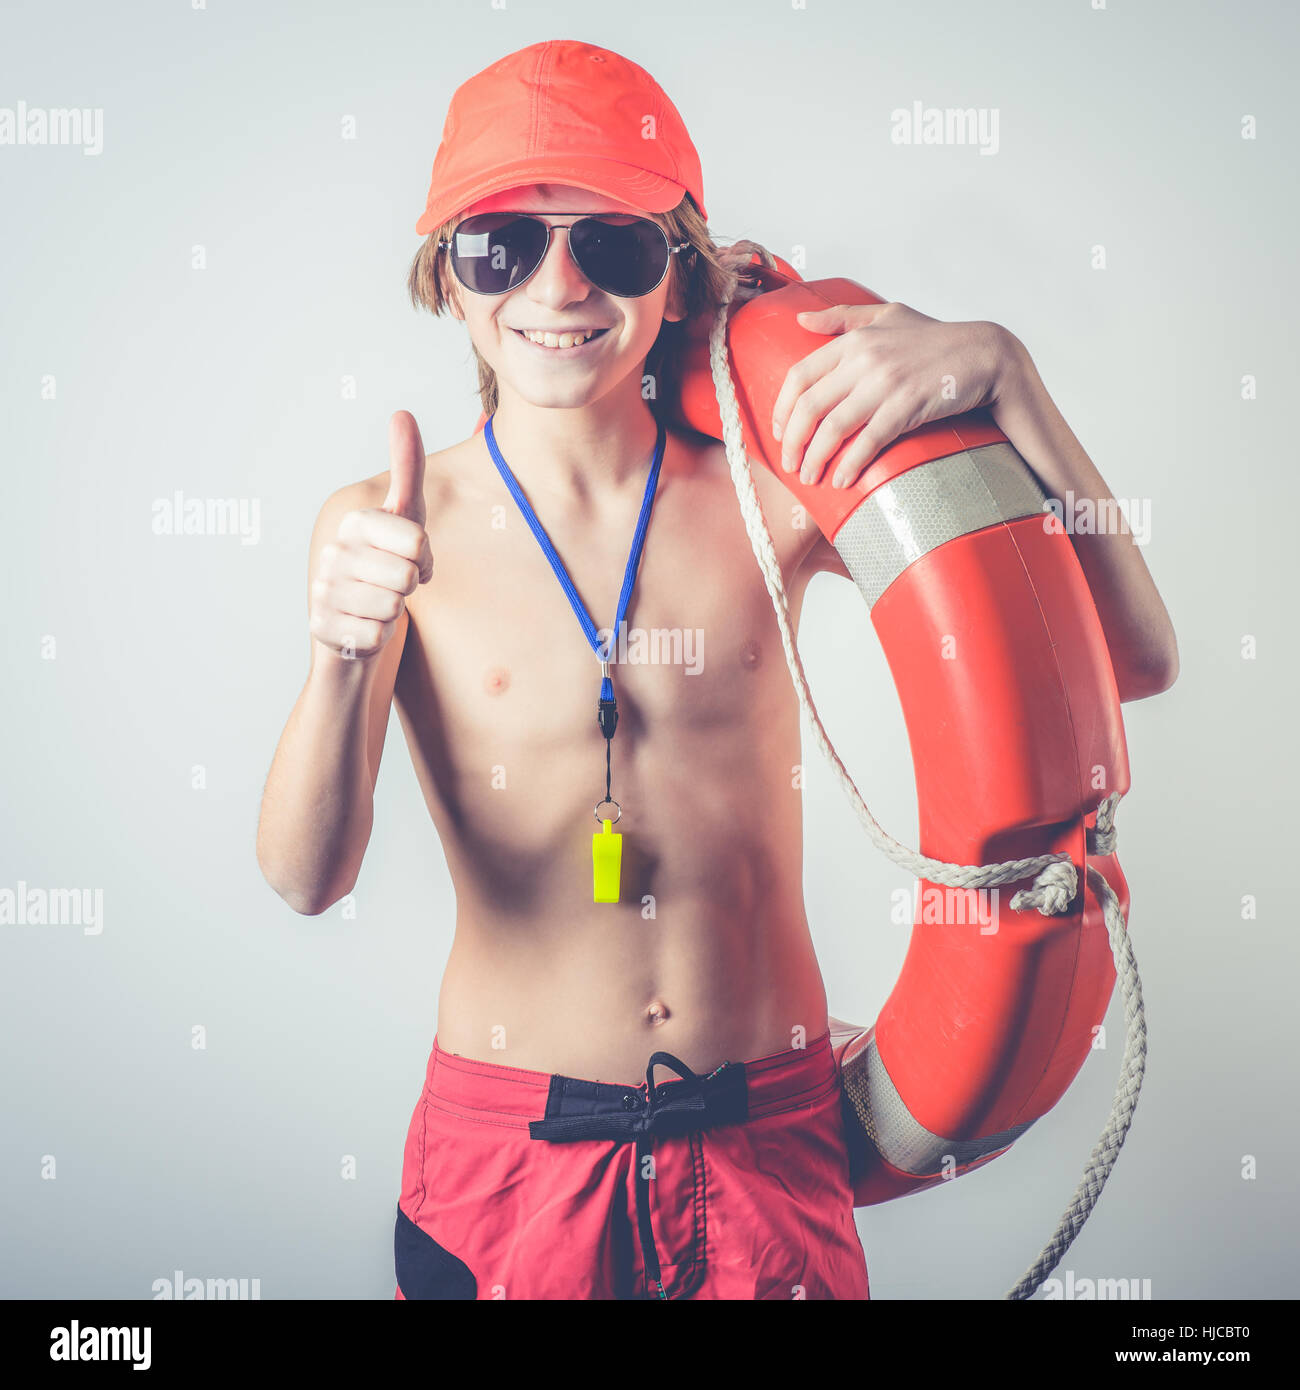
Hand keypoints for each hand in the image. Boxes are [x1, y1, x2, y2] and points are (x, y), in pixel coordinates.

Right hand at [309, 411, 433, 659]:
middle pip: (407, 576)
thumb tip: (402, 412)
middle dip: (409, 587)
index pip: (418, 541)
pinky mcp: (322, 629)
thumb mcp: (406, 517)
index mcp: (355, 523)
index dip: (425, 558)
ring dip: (393, 614)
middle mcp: (333, 553)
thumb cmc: (388, 566)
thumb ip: (407, 468)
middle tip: (394, 585)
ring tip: (377, 605)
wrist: (356, 623)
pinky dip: (378, 638)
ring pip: (392, 608)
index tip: (411, 559)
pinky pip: (376, 636)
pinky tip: (364, 627)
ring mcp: (323, 590)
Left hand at [769, 303, 1010, 488]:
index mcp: (854, 340)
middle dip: (793, 442)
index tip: (778, 433)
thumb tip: (801, 319)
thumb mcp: (887, 315)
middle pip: (810, 407)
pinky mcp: (908, 406)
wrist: (984, 354)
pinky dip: (850, 465)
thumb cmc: (934, 338)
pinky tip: (842, 481)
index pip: (799, 376)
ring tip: (810, 477)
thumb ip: (842, 317)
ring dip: (816, 459)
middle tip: (790, 465)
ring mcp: (886, 383)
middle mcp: (864, 359)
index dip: (782, 409)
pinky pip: (868, 441)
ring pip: (833, 428)